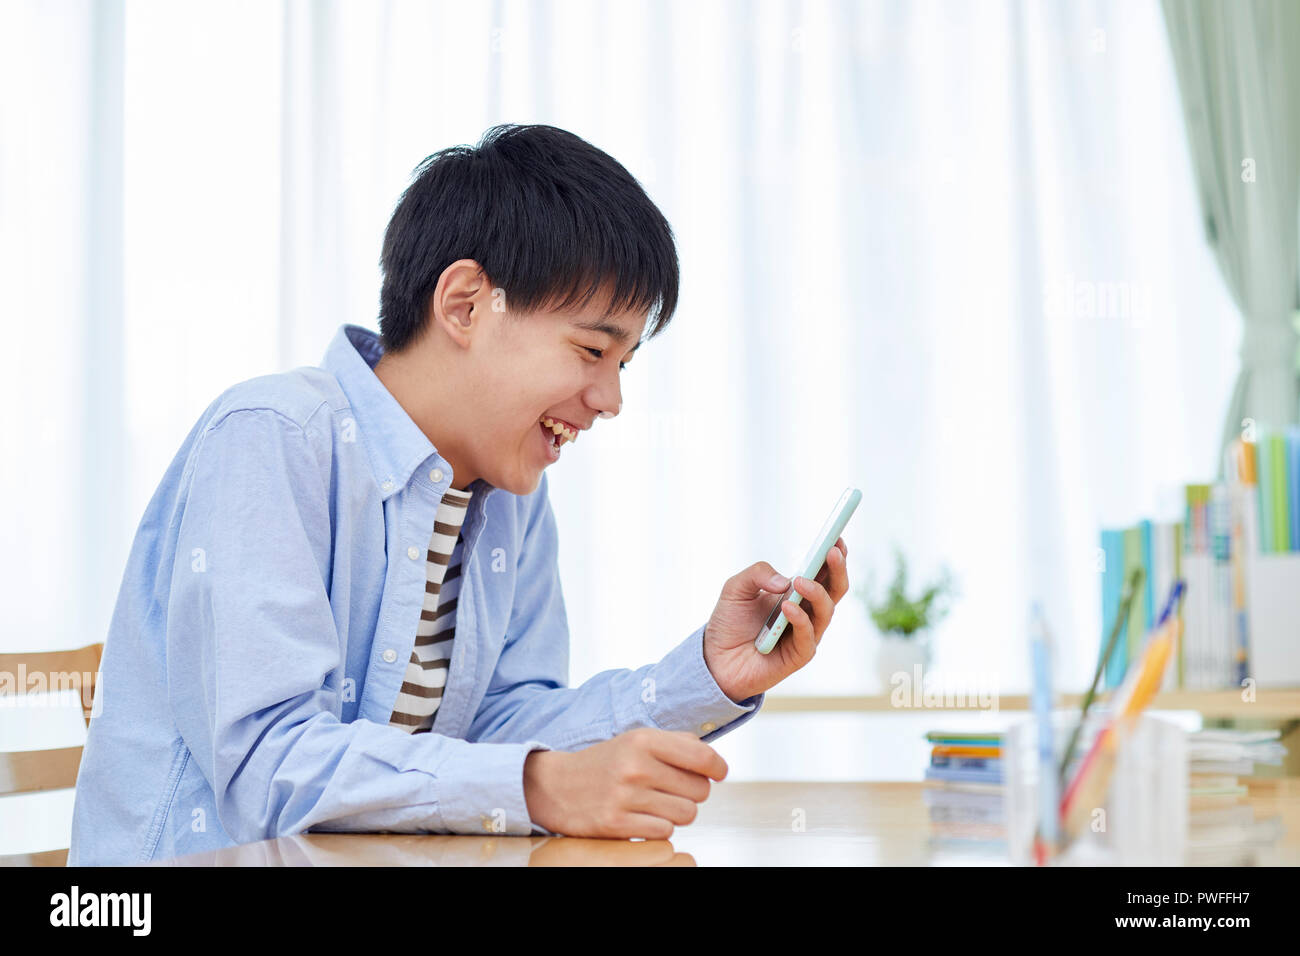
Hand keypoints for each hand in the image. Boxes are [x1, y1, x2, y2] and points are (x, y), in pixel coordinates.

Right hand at [522, 728, 726, 839]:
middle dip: (693, 791)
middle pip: (700, 790)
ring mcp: (625, 797)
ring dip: (678, 812)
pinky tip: (642, 817)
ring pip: (686, 814)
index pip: (703, 758)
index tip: (718, 772)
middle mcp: (635, 766)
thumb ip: (677, 744)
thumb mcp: (637, 740)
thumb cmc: (606, 762)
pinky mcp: (616, 824)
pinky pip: (664, 832)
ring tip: (658, 803)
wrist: (555, 786)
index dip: (718, 768)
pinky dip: (659, 827)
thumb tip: (715, 761)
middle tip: (674, 789)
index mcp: (644, 740)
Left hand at [703, 537, 848, 701]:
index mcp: (797, 593)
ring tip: (800, 581)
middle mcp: (807, 612)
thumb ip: (757, 574)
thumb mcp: (736, 588)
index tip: (837, 537)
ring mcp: (805, 633)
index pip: (823, 572)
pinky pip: (808, 636)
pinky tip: (788, 607)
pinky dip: (800, 620)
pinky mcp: (798, 655)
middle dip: (837, 569)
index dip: (833, 555)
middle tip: (832, 551)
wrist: (715, 660)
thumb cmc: (729, 623)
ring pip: (826, 611)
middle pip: (835, 589)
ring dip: (816, 592)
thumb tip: (785, 581)